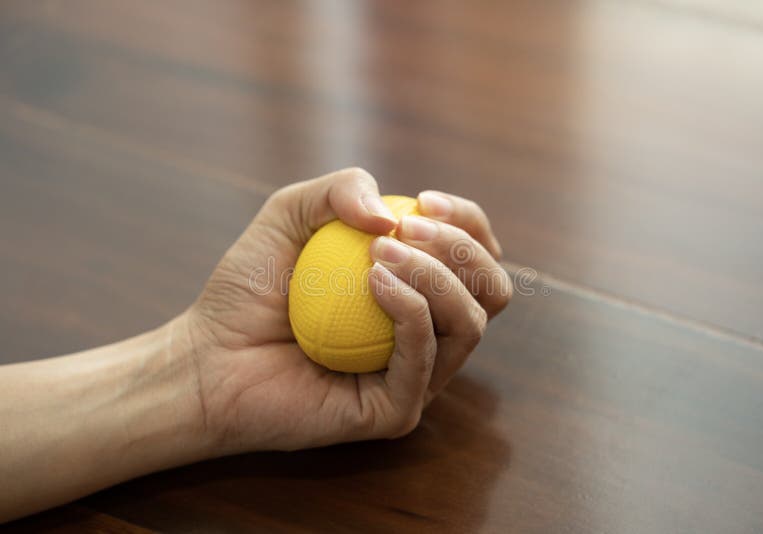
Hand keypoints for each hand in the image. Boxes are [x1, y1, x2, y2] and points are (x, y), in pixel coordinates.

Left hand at [182, 168, 510, 452]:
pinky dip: (411, 311)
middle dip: (462, 247)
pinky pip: (427, 358)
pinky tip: (374, 281)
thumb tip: (394, 213)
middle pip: (492, 290)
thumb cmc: (247, 290)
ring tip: (380, 252)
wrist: (207, 359)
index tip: (424, 201)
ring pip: (470, 323)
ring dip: (436, 274)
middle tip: (406, 229)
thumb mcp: (289, 214)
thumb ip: (339, 189)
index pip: (477, 257)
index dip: (467, 223)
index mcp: (417, 293)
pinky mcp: (396, 410)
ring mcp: (416, 377)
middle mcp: (427, 335)